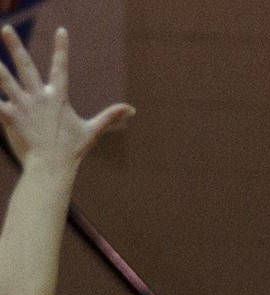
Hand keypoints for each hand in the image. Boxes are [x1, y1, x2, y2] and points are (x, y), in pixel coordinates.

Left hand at [0, 26, 133, 166]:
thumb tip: (132, 109)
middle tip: (7, 28)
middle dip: (16, 46)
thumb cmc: (72, 150)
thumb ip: (109, 116)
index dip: (62, 48)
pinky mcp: (8, 117)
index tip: (61, 30)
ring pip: (5, 80)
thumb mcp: (92, 131)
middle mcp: (39, 97)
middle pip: (25, 66)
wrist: (51, 167)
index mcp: (58, 98)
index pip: (61, 67)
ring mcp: (23, 106)